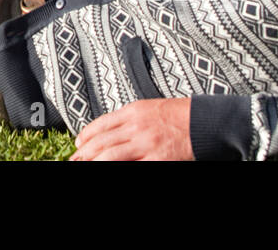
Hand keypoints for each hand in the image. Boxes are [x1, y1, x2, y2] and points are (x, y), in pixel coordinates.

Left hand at [70, 98, 193, 160]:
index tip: (79, 144)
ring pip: (111, 156)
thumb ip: (127, 119)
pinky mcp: (157, 160)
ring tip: (85, 165)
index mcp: (133, 112)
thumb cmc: (177, 115)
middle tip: (75, 160)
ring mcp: (146, 144)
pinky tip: (107, 169)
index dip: (86, 136)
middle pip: (102, 141)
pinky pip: (131, 166)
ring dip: (94, 162)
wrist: (202, 122)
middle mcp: (136, 127)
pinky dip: (117, 167)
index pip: (101, 124)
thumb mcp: (147, 108)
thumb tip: (108, 131)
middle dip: (85, 153)